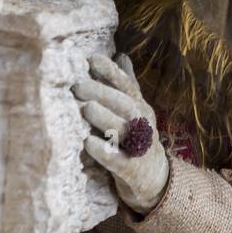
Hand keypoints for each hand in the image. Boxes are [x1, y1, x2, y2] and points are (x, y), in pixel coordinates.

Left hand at [74, 54, 169, 213]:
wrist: (155, 177)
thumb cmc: (136, 138)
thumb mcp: (135, 109)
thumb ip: (127, 85)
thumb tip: (120, 55)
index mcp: (140, 107)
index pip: (127, 85)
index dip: (111, 71)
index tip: (91, 59)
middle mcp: (143, 123)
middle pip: (125, 104)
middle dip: (102, 93)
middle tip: (77, 86)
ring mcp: (140, 146)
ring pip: (125, 128)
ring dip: (105, 117)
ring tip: (85, 108)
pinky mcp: (133, 169)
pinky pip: (119, 160)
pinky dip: (105, 151)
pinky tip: (89, 143)